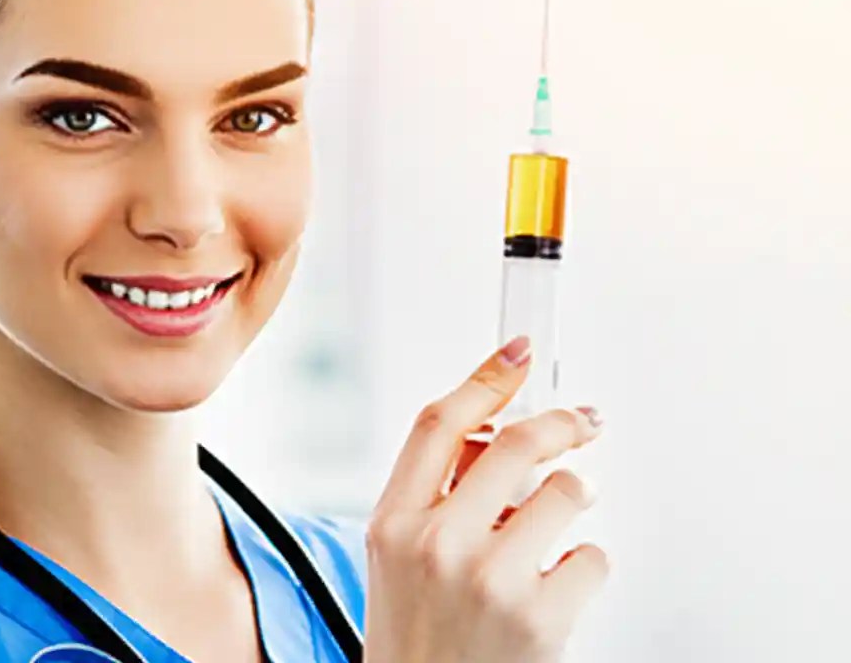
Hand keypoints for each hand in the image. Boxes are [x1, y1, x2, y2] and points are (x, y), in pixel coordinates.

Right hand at [363, 337, 607, 662]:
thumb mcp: (398, 558)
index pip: (438, 423)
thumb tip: (495, 437)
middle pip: (514, 443)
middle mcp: (436, 544)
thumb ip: (435, 495)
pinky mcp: (539, 616)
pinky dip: (584, 567)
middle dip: (562, 423)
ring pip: (566, 493)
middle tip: (583, 422)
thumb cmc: (418, 634)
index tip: (518, 352)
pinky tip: (556, 590)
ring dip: (572, 506)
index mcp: (393, 522)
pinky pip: (593, 555)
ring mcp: (489, 580)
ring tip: (552, 539)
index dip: (485, 378)